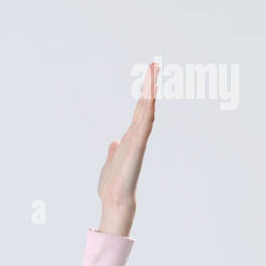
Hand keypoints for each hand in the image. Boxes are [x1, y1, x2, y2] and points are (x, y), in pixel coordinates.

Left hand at [96, 60, 158, 235]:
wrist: (114, 201)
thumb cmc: (112, 186)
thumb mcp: (110, 162)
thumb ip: (114, 151)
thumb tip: (114, 142)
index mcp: (130, 138)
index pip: (139, 111)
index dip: (144, 93)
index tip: (148, 75)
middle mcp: (135, 136)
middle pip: (144, 105)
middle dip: (149, 85)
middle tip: (155, 64)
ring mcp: (137, 140)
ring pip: (145, 110)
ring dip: (149, 91)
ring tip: (153, 71)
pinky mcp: (137, 147)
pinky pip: (144, 124)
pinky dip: (147, 110)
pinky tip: (150, 97)